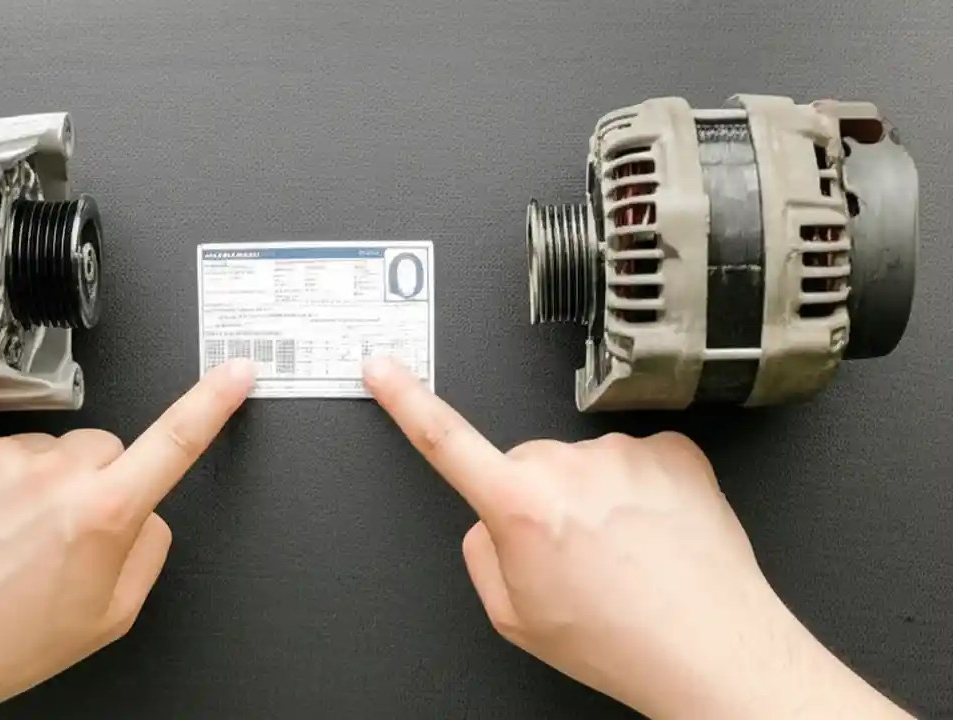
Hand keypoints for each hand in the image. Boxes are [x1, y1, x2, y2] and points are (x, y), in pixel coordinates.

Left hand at [0, 359, 256, 719]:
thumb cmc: (6, 643)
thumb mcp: (110, 616)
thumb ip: (148, 551)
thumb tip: (148, 511)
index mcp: (101, 514)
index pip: (174, 441)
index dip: (212, 402)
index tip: (235, 372)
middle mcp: (52, 475)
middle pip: (105, 447)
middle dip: (99, 479)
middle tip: (64, 535)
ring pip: (48, 450)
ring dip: (40, 483)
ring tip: (10, 539)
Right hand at [363, 357, 910, 719]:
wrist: (708, 649)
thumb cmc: (618, 640)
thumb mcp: (513, 616)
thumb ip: (480, 553)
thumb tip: (487, 520)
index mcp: (519, 506)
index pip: (444, 439)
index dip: (406, 399)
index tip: (384, 368)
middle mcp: (569, 467)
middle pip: (528, 463)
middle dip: (538, 498)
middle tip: (575, 555)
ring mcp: (625, 452)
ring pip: (586, 463)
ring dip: (595, 497)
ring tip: (626, 553)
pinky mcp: (673, 449)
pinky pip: (637, 459)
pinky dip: (642, 489)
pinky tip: (655, 533)